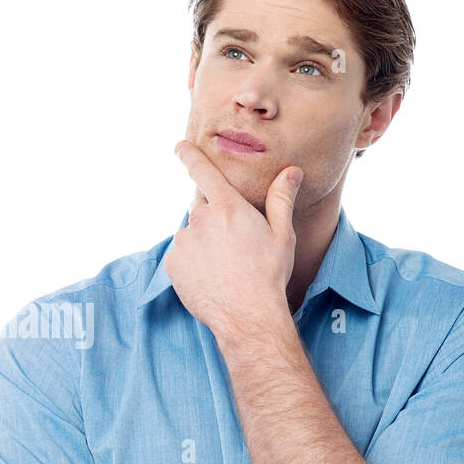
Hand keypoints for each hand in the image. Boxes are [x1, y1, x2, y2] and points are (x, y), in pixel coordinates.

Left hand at [162, 140, 300, 342]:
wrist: (247, 315)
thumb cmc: (268, 274)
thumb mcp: (281, 234)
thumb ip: (281, 199)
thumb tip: (291, 171)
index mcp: (227, 207)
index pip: (203, 171)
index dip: (189, 156)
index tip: (179, 147)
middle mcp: (200, 219)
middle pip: (202, 209)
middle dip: (214, 221)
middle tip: (234, 246)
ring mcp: (183, 242)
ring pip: (191, 234)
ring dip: (202, 243)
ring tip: (224, 266)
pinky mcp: (172, 264)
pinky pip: (181, 256)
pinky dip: (191, 263)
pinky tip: (210, 277)